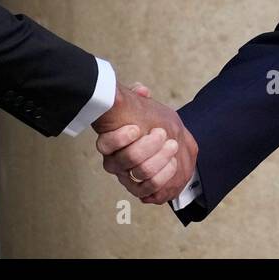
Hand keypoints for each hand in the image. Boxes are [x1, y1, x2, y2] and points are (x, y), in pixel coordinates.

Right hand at [93, 83, 197, 204]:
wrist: (164, 141)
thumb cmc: (149, 122)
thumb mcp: (145, 106)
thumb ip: (139, 97)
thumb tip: (141, 90)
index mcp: (110, 141)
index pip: (106, 143)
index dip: (120, 137)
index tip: (136, 128)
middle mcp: (115, 161)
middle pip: (128, 158)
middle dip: (150, 145)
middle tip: (162, 133)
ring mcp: (126, 176)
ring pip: (142, 173)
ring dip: (161, 158)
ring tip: (172, 145)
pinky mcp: (139, 188)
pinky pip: (149, 189)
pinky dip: (163, 177)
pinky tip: (172, 163)